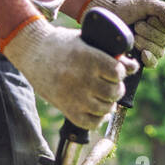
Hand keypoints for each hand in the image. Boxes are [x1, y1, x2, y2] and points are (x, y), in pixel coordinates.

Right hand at [4, 17, 136, 128]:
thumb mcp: (85, 41)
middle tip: (112, 86)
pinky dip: (98, 120)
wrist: (31, 51)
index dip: (119, 72)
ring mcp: (73, 95)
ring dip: (109, 105)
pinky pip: (90, 123)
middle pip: (113, 92)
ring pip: (105, 109)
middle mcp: (81, 78)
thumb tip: (133, 67)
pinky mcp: (66, 108)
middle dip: (116, 89)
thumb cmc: (61, 45)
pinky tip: (97, 111)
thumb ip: (109, 54)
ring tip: (105, 98)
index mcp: (87, 57)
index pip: (117, 72)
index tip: (115, 72)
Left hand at [83, 0, 164, 67]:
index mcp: (159, 23)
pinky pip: (152, 63)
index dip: (158, 26)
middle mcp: (156, 36)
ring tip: (133, 34)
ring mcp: (148, 48)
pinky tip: (143, 53)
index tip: (146, 17)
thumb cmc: (123, 5)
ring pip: (159, 53)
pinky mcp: (138, 58)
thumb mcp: (146, 2)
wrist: (104, 14)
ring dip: (146, 43)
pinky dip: (149, 59)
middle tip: (136, 25)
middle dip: (150, 33)